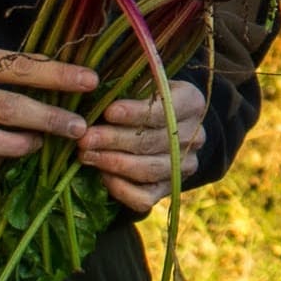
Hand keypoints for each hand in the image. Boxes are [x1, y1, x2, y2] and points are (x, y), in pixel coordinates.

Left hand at [80, 81, 208, 213]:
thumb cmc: (146, 97)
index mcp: (192, 103)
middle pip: (153, 142)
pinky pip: (145, 198)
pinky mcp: (171, 188)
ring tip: (86, 155)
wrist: (166, 123)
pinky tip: (103, 176)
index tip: (108, 112)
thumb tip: (96, 93)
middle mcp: (195, 136)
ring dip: (113, 163)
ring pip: (149, 170)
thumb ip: (128, 86)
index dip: (135, 113)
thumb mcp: (143, 82)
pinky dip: (122, 189)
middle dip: (114, 140)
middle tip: (84, 138)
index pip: (165, 110)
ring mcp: (185, 165)